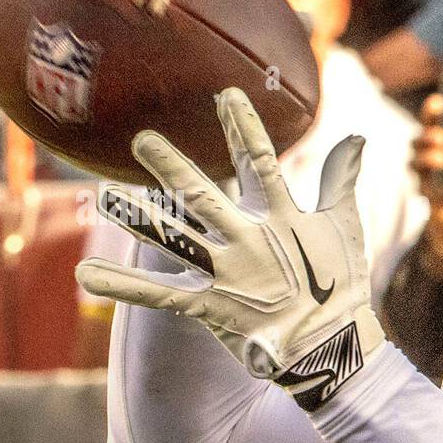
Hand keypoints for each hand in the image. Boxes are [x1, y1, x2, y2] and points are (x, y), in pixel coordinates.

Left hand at [75, 88, 385, 411]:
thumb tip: (357, 136)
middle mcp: (250, 241)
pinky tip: (85, 274)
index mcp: (284, 218)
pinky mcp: (211, 306)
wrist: (333, 347)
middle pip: (204, 197)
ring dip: (137, 217)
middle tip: (142, 139)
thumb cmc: (343, 286)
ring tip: (102, 194)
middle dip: (172, 168)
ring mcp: (228, 273)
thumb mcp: (346, 228)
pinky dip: (123, 285)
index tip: (226, 95)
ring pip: (174, 239)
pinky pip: (159, 294)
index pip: (260, 164)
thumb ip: (342, 179)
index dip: (243, 129)